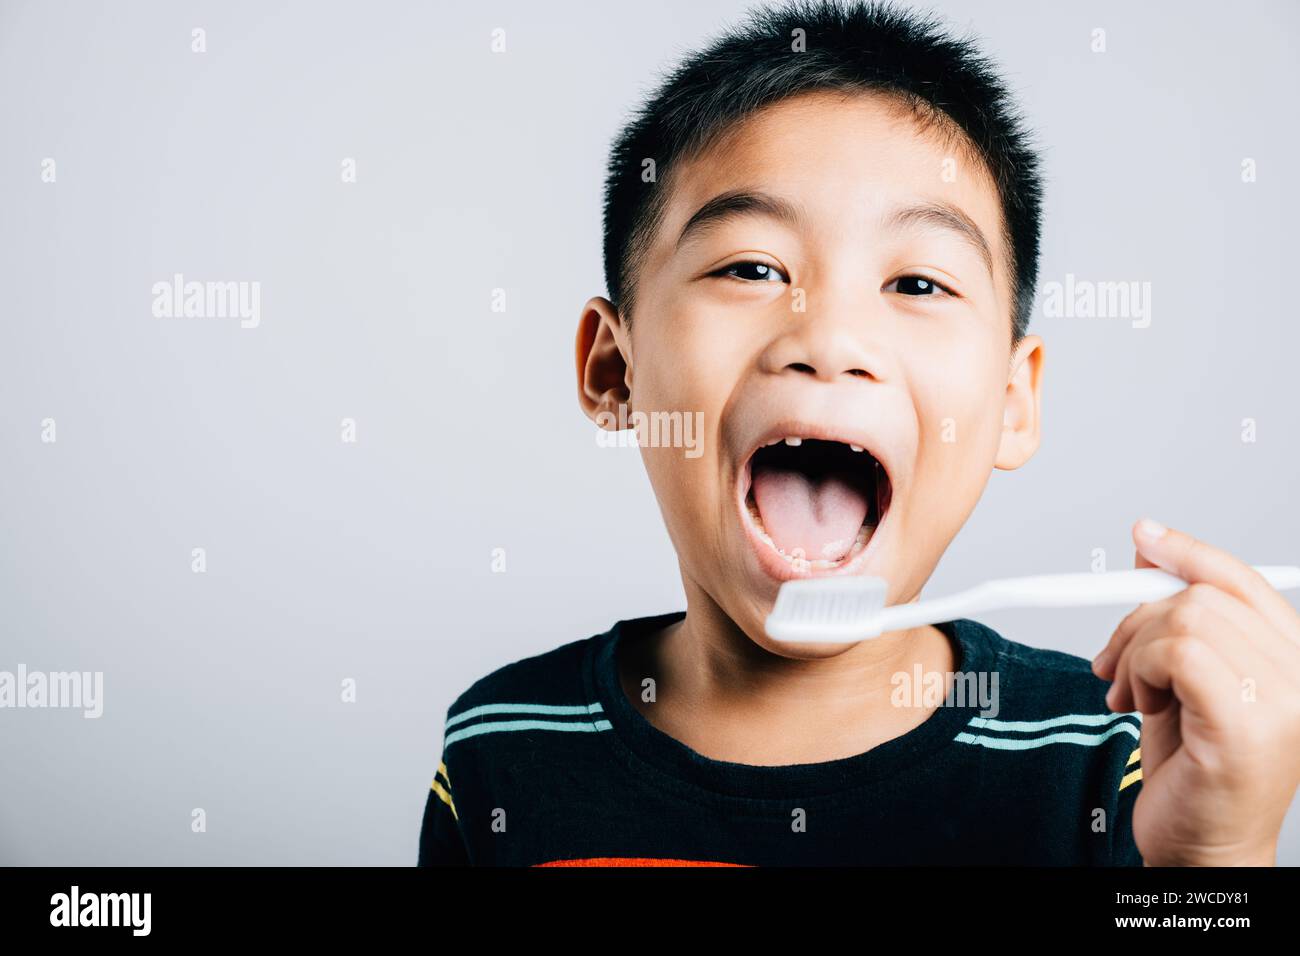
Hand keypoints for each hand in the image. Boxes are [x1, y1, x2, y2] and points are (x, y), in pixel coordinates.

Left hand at [1091, 519, 1299, 865]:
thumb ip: (1175, 618)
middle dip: (1137, 623)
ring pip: (1181, 620)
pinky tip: (1140, 707)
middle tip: (1116, 668)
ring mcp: (1280, 701)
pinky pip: (1176, 654)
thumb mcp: (1178, 678)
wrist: (1201, 847)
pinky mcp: (1245, 726)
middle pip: (1199, 596)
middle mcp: (1297, 675)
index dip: (1188, 550)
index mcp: (1289, 657)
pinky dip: (1140, 672)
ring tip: (1132, 696)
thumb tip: (1151, 551)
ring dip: (1134, 655)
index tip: (1144, 535)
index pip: (1240, 580)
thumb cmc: (1195, 770)